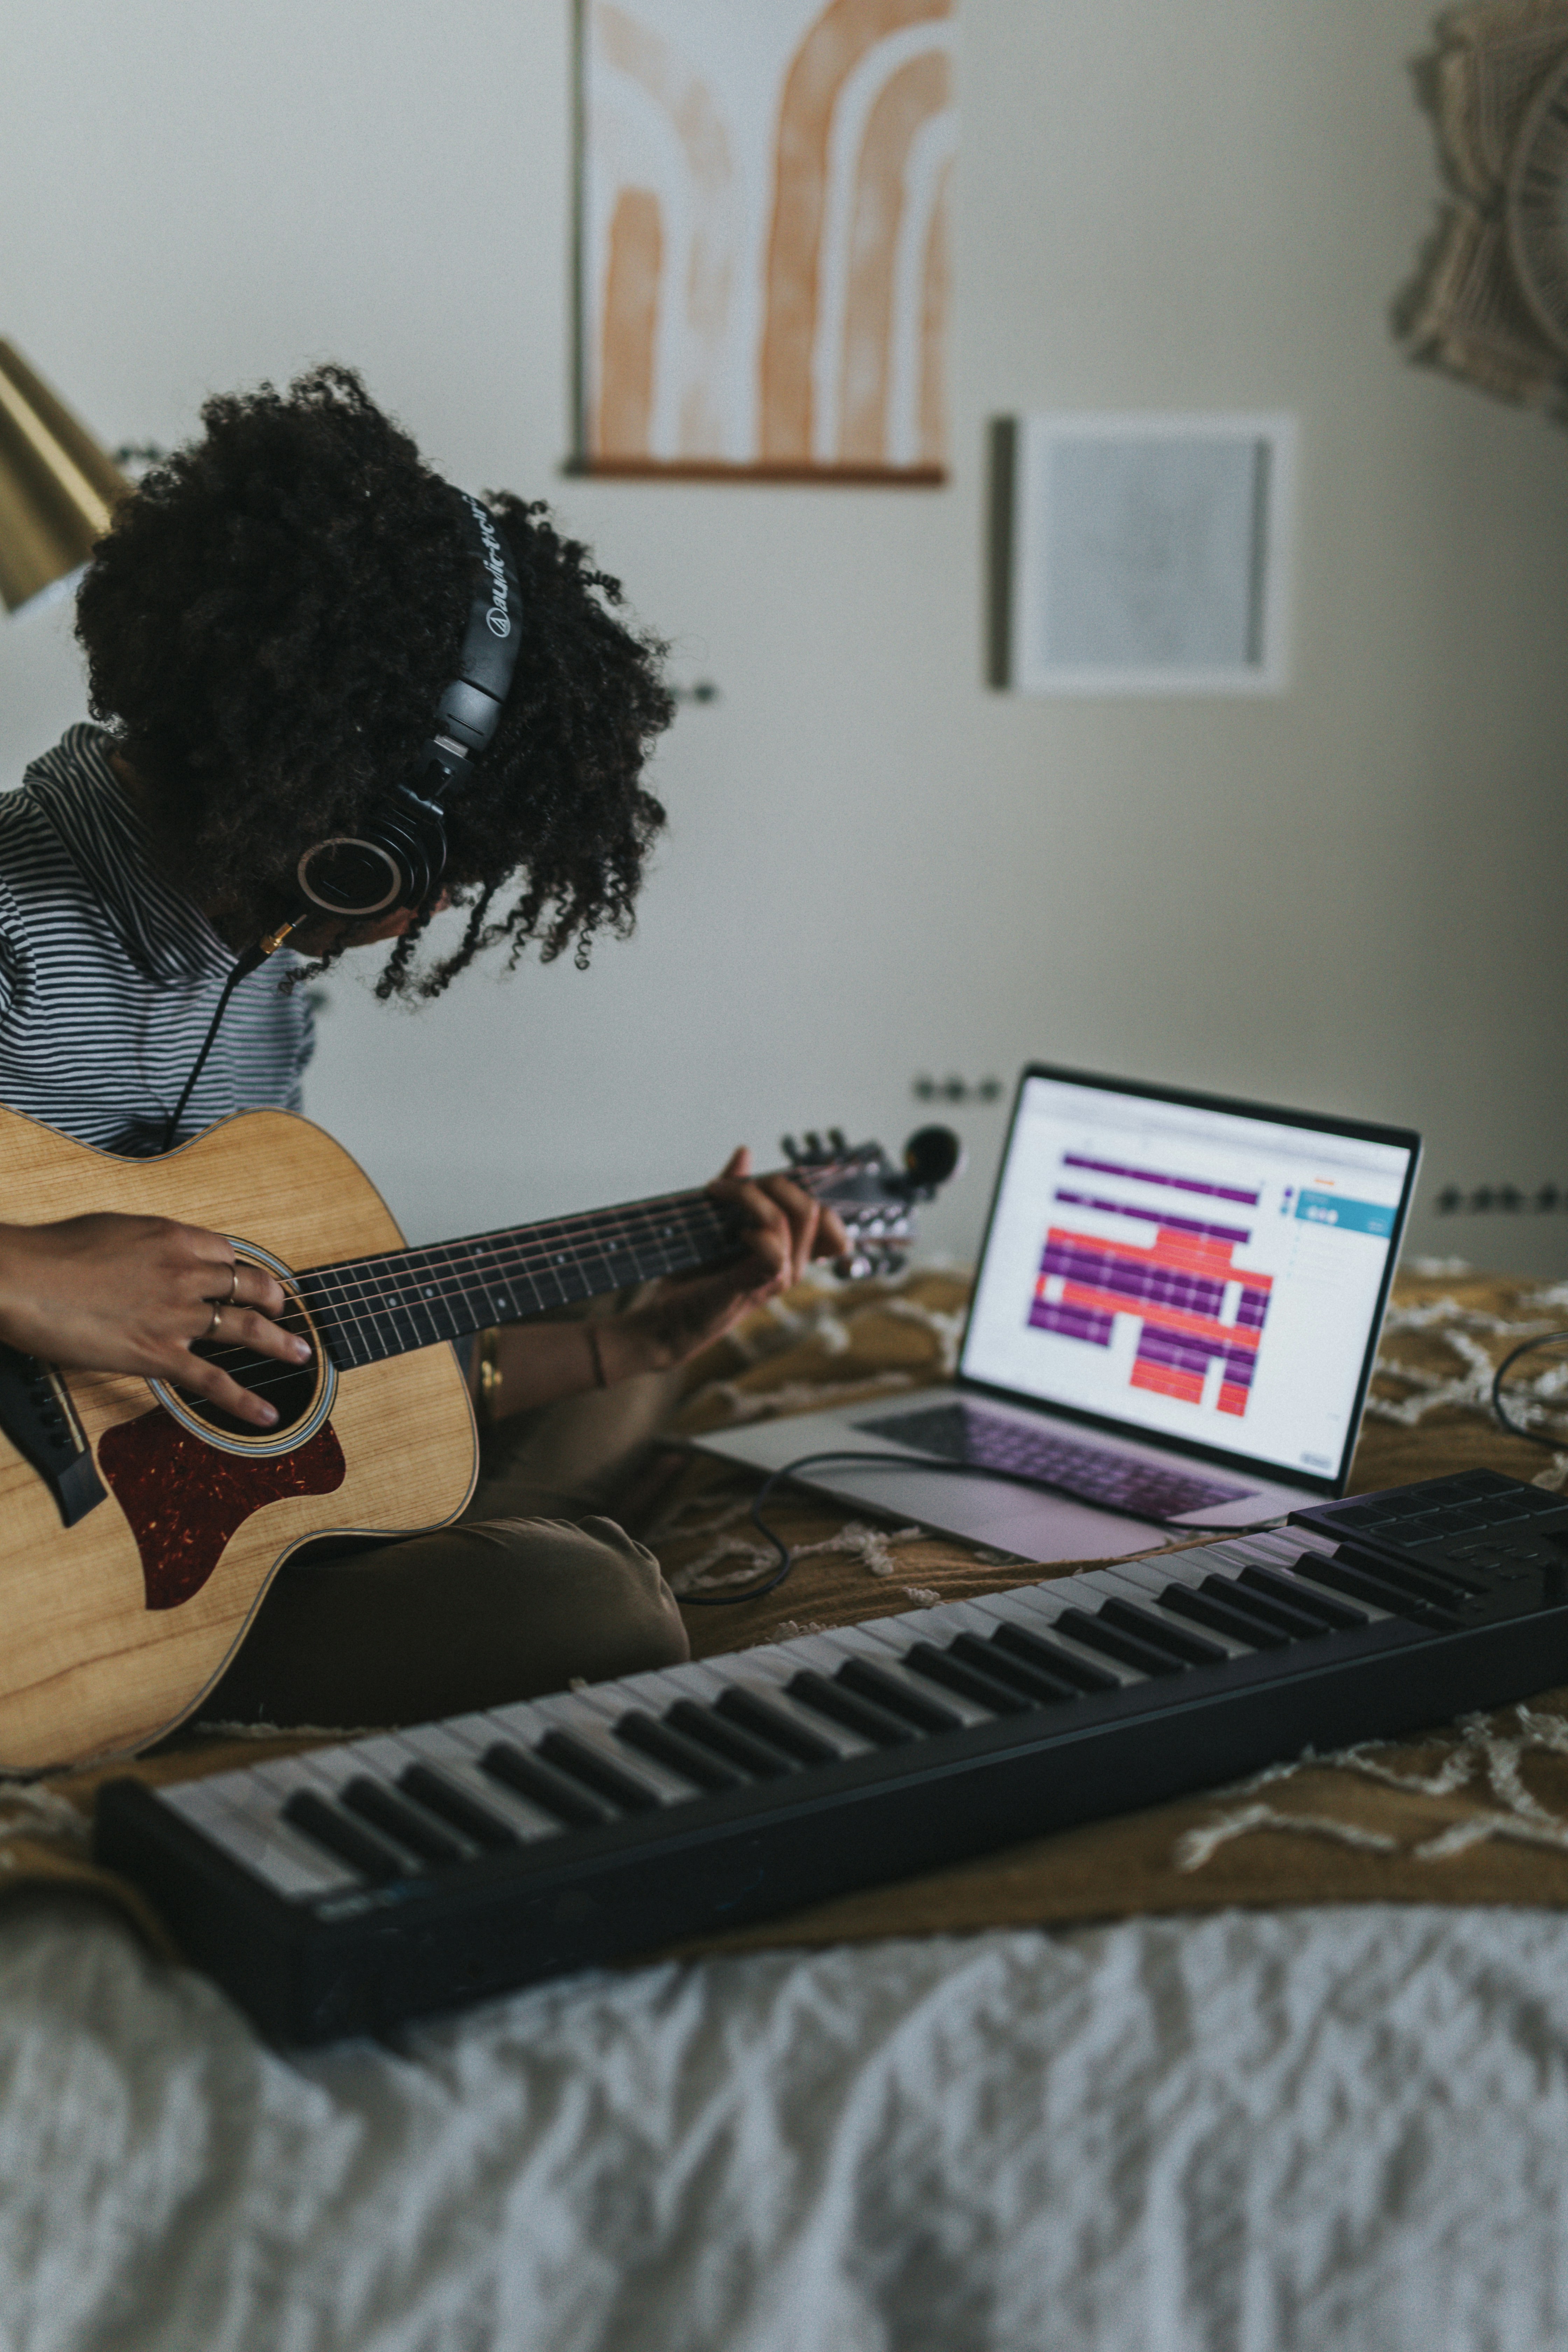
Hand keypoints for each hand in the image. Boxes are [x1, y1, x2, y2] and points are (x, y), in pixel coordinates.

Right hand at [0, 1214, 309, 1429]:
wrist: (24, 1279)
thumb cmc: (55, 1251)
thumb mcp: (113, 1229)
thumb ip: (144, 1244)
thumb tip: (151, 1253)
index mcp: (173, 1238)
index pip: (225, 1252)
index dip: (238, 1267)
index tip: (243, 1276)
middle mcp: (185, 1274)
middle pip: (248, 1285)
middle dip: (273, 1299)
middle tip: (285, 1309)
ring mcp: (176, 1316)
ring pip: (246, 1327)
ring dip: (280, 1342)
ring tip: (301, 1353)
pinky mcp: (159, 1354)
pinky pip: (214, 1380)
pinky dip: (244, 1400)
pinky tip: (267, 1413)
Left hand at [607, 1147, 850, 1377]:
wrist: (670, 1315)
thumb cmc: (696, 1273)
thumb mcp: (718, 1223)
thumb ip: (737, 1190)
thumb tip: (745, 1152)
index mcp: (792, 1251)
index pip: (830, 1222)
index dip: (809, 1192)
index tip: (765, 1182)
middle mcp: (794, 1265)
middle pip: (812, 1209)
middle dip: (773, 1184)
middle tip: (728, 1186)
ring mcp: (777, 1278)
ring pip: (790, 1221)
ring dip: (750, 1197)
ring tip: (717, 1195)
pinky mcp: (753, 1286)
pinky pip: (773, 1252)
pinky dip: (754, 1232)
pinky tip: (733, 1233)